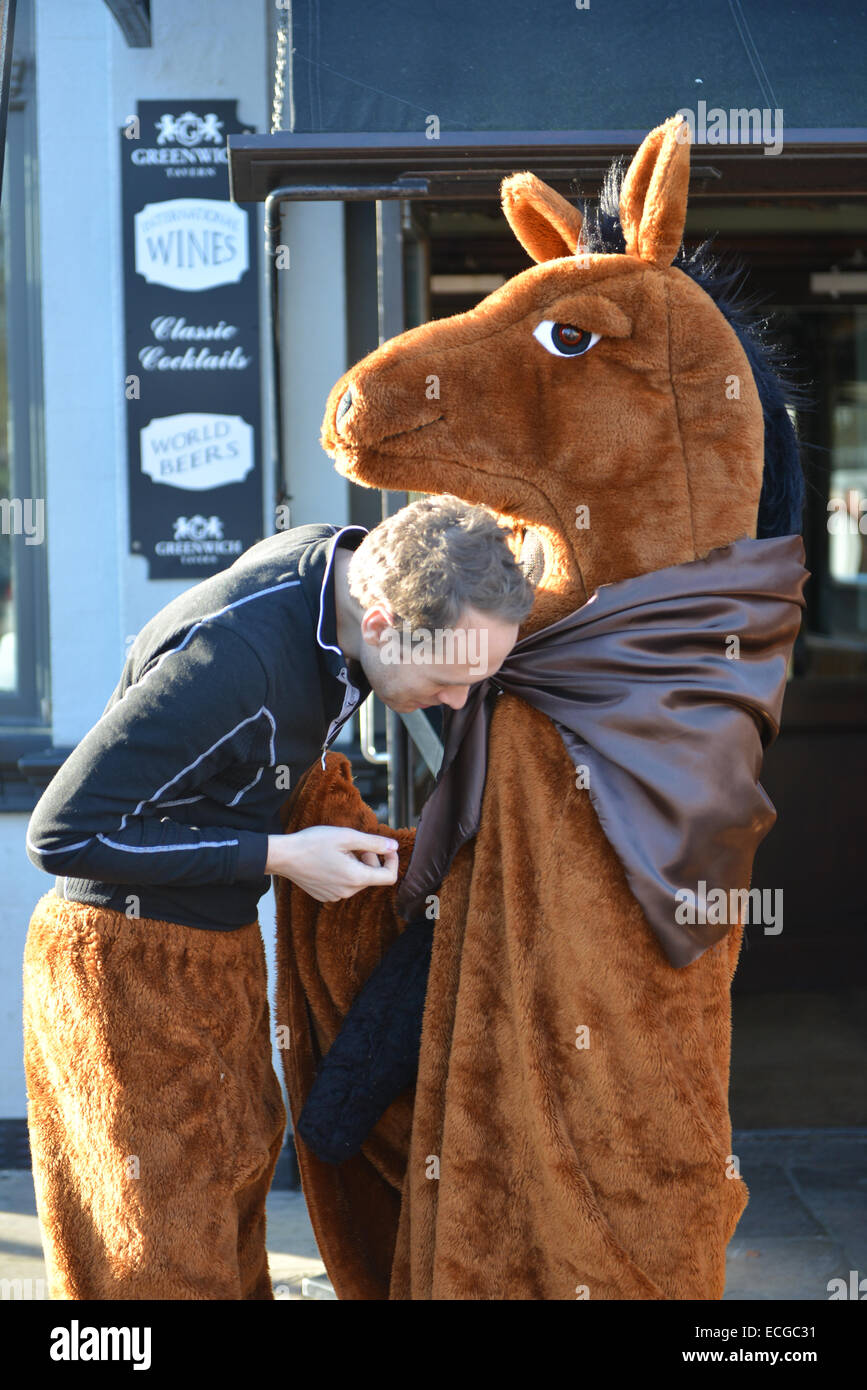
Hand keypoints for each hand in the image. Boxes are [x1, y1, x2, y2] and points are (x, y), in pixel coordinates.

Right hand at [266, 826, 399, 902]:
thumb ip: (374, 843)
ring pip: (358, 880)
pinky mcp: (325, 896)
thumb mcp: (346, 836)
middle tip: (355, 844)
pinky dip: (344, 872)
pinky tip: (328, 861)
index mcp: (356, 878)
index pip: (389, 877)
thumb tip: (394, 846)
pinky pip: (344, 885)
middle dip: (370, 859)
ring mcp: (335, 896)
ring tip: (339, 851)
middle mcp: (348, 892)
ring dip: (356, 865)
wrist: (284, 856)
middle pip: (372, 877)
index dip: (392, 861)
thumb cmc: (313, 843)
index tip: (386, 848)